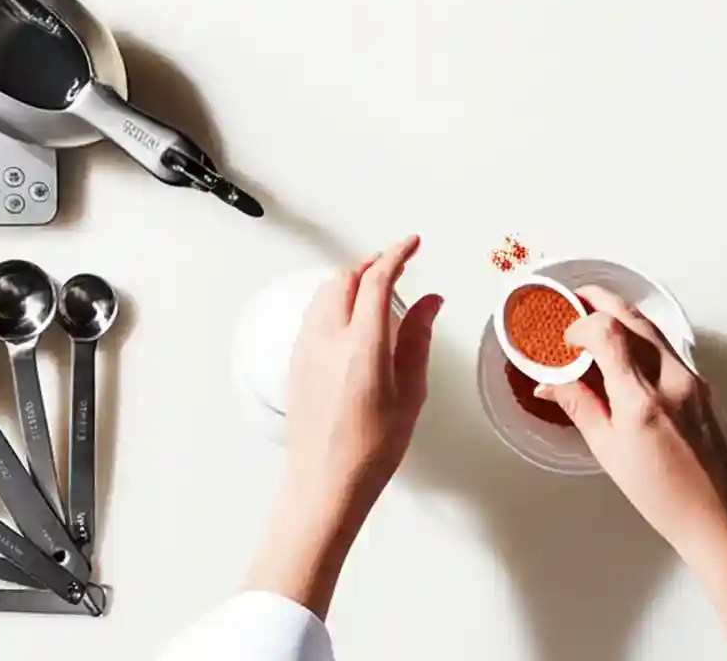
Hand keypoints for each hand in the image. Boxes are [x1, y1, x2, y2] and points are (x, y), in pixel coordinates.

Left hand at [286, 234, 443, 499]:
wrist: (326, 482)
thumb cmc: (370, 449)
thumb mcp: (410, 392)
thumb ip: (418, 338)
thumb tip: (430, 303)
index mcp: (362, 346)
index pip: (378, 280)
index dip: (397, 255)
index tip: (413, 244)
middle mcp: (328, 340)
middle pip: (345, 278)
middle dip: (372, 263)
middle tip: (397, 263)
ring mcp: (306, 349)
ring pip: (326, 293)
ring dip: (351, 280)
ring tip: (377, 287)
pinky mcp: (296, 362)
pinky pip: (315, 314)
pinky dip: (335, 301)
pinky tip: (352, 317)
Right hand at [538, 286, 726, 658]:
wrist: (720, 517)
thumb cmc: (668, 497)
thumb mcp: (609, 452)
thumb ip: (580, 408)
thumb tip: (552, 386)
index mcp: (642, 401)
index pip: (607, 334)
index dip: (580, 325)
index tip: (567, 338)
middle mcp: (673, 383)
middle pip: (633, 319)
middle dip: (601, 302)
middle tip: (578, 300)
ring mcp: (694, 381)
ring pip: (654, 329)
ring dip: (623, 316)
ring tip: (599, 319)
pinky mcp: (704, 386)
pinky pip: (668, 349)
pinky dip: (643, 338)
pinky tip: (628, 351)